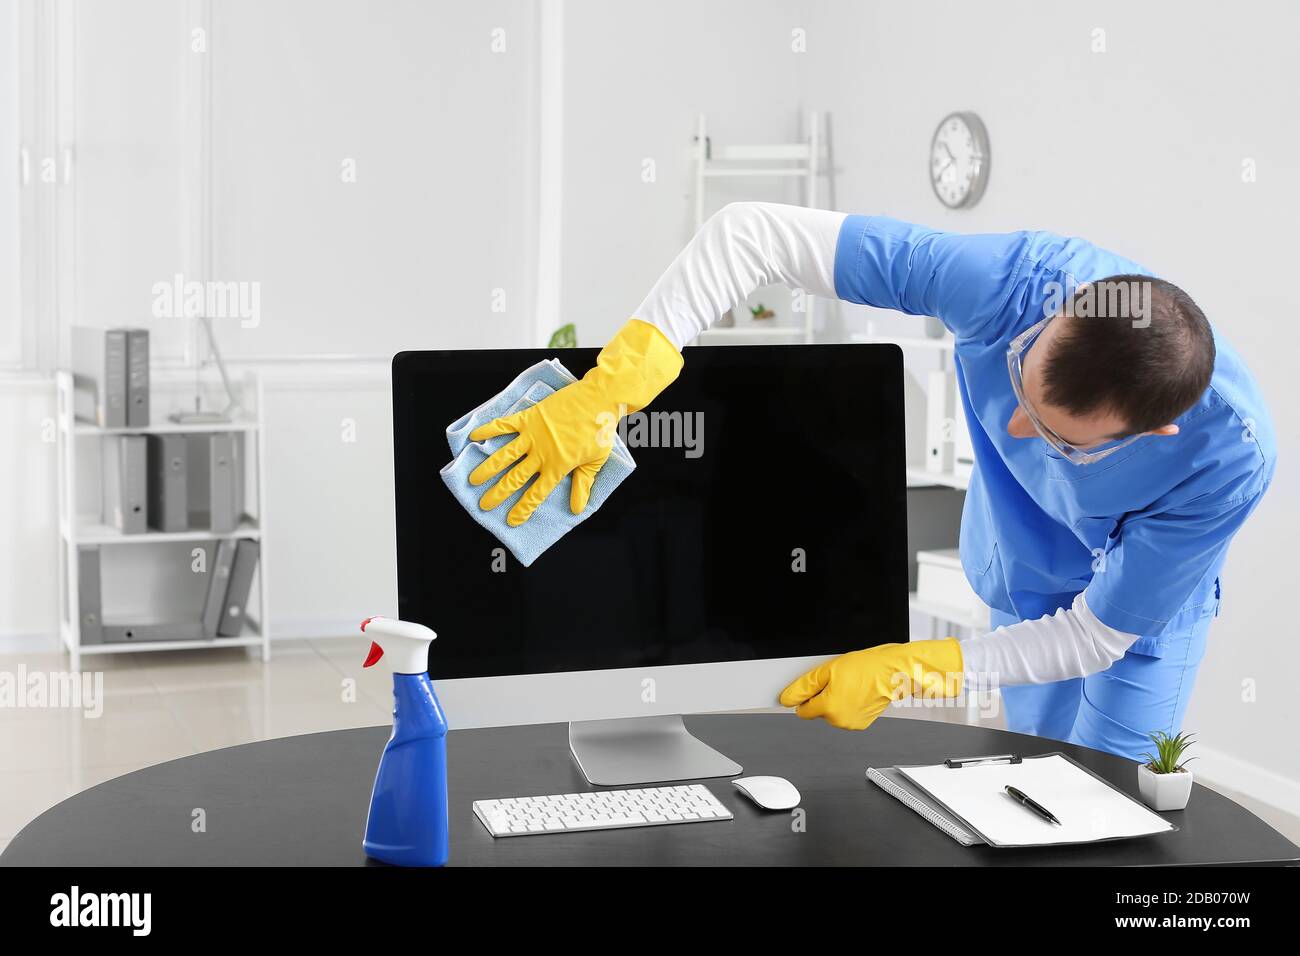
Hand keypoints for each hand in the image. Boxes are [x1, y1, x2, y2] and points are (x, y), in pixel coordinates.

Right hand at [469, 319, 681, 526]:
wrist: (598, 399)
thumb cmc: (600, 430)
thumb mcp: (596, 461)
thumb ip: (583, 484)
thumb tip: (577, 509)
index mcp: (558, 467)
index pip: (536, 494)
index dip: (523, 509)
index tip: (512, 520)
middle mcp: (541, 454)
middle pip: (515, 479)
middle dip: (498, 493)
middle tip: (484, 504)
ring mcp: (533, 435)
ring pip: (504, 456)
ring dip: (487, 469)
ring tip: (473, 479)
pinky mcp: (529, 417)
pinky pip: (504, 425)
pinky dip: (488, 430)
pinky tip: (474, 437)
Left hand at [778, 639, 963, 730]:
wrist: (893, 672)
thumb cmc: (866, 668)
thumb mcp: (827, 670)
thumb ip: (804, 686)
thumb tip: (787, 698)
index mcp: (828, 708)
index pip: (802, 710)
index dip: (804, 697)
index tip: (808, 689)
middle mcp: (839, 720)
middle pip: (817, 711)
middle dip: (821, 697)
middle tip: (834, 680)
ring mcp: (851, 724)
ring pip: (831, 713)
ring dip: (834, 701)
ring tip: (848, 685)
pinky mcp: (861, 723)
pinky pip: (845, 715)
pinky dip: (847, 705)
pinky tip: (855, 692)